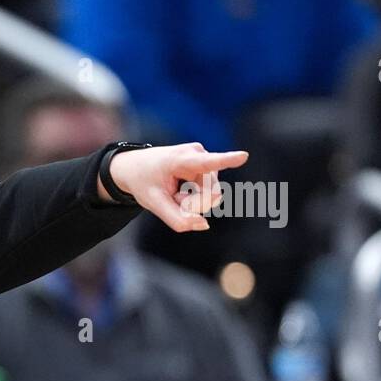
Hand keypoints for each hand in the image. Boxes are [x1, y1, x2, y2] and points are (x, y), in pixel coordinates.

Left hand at [100, 142, 249, 231]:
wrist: (136, 167)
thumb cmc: (144, 183)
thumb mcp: (153, 204)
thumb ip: (176, 219)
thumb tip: (204, 225)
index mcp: (180, 159)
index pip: (206, 162)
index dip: (226, 160)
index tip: (243, 156)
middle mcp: (198, 154)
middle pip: (211, 195)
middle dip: (194, 205)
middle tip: (174, 199)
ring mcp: (205, 160)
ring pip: (212, 196)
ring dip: (192, 202)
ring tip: (175, 192)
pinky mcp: (208, 167)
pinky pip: (210, 193)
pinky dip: (194, 198)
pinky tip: (182, 189)